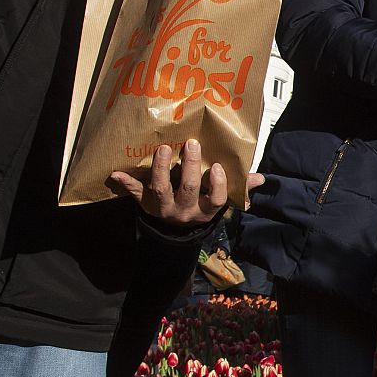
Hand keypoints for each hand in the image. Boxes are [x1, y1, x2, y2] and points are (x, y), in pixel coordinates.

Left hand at [108, 139, 262, 226]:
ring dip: (161, 168)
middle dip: (190, 167)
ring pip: (161, 190)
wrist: (173, 231)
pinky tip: (116, 172)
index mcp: (206, 210)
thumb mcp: (219, 201)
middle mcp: (185, 211)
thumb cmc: (200, 205)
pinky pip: (134, 194)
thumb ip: (239, 188)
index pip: (217, 201)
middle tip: (191, 144)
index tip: (218, 168)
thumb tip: (261, 178)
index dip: (218, 186)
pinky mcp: (145, 203)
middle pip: (188, 190)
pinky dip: (125, 183)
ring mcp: (163, 208)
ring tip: (164, 149)